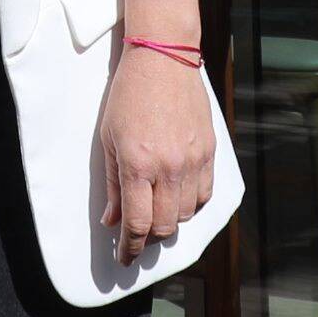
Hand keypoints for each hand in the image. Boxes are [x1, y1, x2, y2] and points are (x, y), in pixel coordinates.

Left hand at [94, 45, 217, 264]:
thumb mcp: (108, 139)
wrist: (164, 58)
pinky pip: (204, 193)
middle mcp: (168, 167)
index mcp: (138, 164)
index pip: (137, 224)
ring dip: (170, 220)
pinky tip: (178, 196)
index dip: (129, 247)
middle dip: (148, 239)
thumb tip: (112, 221)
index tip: (124, 258)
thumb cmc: (129, 96)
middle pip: (164, 226)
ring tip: (156, 211)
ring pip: (186, 214)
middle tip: (137, 237)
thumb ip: (112, 184)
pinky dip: (191, 203)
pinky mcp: (209, 151)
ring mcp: (193, 160)